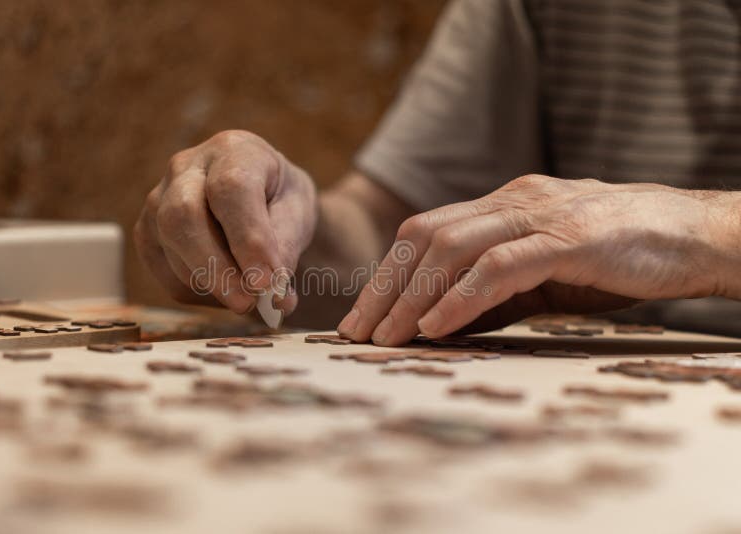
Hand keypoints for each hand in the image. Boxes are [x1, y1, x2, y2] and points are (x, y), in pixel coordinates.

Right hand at [135, 130, 316, 313]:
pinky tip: (228, 290)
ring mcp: (159, 198)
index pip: (232, 189)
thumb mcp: (298, 212)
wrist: (261, 199)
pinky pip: (166, 274)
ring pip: (171, 248)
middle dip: (216, 268)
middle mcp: (186, 167)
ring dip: (213, 286)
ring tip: (251, 297)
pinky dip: (200, 293)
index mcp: (234, 150)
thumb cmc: (281, 201)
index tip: (266, 281)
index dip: (248, 239)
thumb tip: (272, 293)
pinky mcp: (148, 233)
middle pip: (183, 215)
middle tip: (247, 303)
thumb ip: (286, 246)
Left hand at [338, 174, 734, 345]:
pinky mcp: (571, 239)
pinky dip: (461, 297)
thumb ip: (498, 291)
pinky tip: (435, 327)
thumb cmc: (621, 257)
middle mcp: (513, 201)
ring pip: (453, 248)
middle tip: (357, 333)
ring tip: (386, 337)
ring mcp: (540, 215)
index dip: (388, 273)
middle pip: (425, 236)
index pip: (427, 232)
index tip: (364, 317)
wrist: (698, 235)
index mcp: (504, 205)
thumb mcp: (546, 274)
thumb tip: (442, 324)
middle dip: (384, 286)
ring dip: (412, 296)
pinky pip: (501, 265)